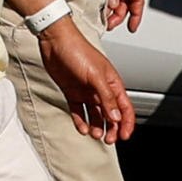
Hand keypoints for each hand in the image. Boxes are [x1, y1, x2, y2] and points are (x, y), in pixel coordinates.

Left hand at [46, 20, 133, 141]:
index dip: (127, 123)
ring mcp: (86, 91)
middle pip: (111, 115)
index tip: (124, 136)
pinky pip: (79, 112)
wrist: (54, 41)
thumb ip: (106, 97)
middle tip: (108, 139)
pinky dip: (81, 121)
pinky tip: (82, 128)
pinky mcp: (72, 92)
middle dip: (112, 129)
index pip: (124, 107)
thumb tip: (116, 117)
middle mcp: (100, 89)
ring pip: (96, 115)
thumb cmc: (77, 50)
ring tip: (94, 134)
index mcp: (111, 83)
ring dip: (97, 127)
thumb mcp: (95, 75)